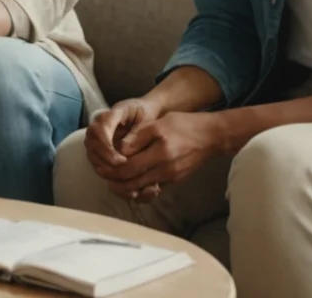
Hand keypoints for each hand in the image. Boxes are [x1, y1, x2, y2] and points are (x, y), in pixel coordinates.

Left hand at [88, 100, 222, 198]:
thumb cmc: (183, 125)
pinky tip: (130, 179)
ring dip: (125, 186)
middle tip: (102, 173)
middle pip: (132, 182)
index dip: (111, 168)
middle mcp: (166, 169)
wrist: (211, 136)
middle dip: (114, 180)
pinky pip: (153, 187)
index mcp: (160, 153)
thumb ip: (137, 136)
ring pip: (141, 188)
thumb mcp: (158, 123)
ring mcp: (172, 177)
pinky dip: (139, 186)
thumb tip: (119, 149)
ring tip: (112, 179)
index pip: (128, 168)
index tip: (100, 163)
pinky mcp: (176, 180)